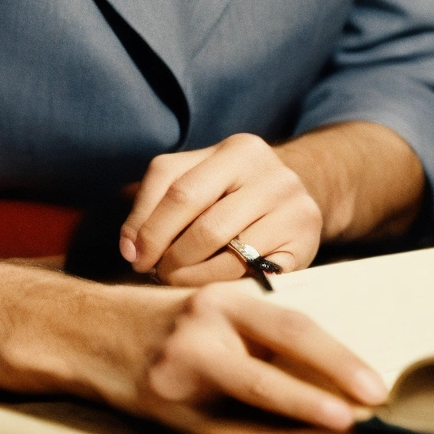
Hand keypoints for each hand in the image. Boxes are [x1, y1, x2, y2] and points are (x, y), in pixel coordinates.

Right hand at [0, 253, 384, 433]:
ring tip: (336, 427)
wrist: (72, 332)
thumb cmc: (153, 321)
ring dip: (293, 414)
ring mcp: (177, 369)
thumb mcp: (205, 312)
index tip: (373, 382)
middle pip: (276, 355)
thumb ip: (253, 335)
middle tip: (369, 407)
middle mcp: (202, 327)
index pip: (291, 324)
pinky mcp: (155, 405)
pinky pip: (211, 429)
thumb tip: (322, 370)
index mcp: (221, 300)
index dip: (334, 354)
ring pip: (247, 396)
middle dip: (325, 383)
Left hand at [119, 134, 323, 284]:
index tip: (132, 254)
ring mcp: (291, 202)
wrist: (298, 210)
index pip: (172, 181)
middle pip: (196, 213)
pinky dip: (216, 282)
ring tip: (175, 278)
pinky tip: (207, 284)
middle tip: (154, 271)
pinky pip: (245, 269)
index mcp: (237, 149)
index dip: (144, 223)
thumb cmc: (235, 202)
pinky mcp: (303, 238)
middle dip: (164, 250)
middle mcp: (269, 170)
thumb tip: (130, 248)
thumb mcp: (201, 185)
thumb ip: (159, 202)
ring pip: (218, 244)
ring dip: (185, 271)